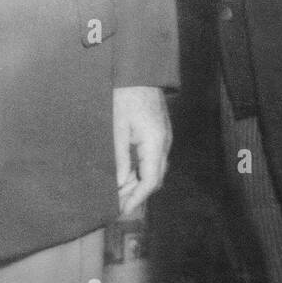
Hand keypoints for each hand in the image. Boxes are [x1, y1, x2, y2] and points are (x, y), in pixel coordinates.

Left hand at [112, 85, 170, 215]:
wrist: (140, 72)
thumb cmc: (126, 95)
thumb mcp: (117, 127)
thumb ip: (120, 157)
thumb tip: (120, 183)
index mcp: (156, 143)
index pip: (151, 180)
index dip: (137, 198)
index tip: (122, 210)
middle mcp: (165, 143)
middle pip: (155, 178)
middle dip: (137, 194)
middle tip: (117, 205)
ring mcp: (164, 138)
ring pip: (155, 170)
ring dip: (139, 183)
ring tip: (118, 193)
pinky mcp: (160, 134)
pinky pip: (153, 160)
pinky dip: (141, 171)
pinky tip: (127, 174)